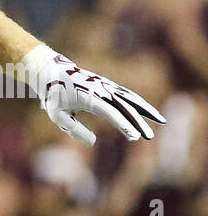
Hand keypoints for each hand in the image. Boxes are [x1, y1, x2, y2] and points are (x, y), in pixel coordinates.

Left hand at [24, 44, 165, 146]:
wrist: (53, 72)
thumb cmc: (53, 96)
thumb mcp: (57, 116)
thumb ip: (74, 130)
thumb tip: (92, 143)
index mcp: (90, 97)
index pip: (111, 112)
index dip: (123, 124)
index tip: (134, 136)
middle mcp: (102, 90)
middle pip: (125, 107)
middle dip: (139, 122)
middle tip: (149, 137)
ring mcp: (107, 86)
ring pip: (131, 98)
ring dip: (146, 110)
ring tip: (161, 120)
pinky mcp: (108, 85)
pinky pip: (127, 95)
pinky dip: (139, 102)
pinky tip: (147, 111)